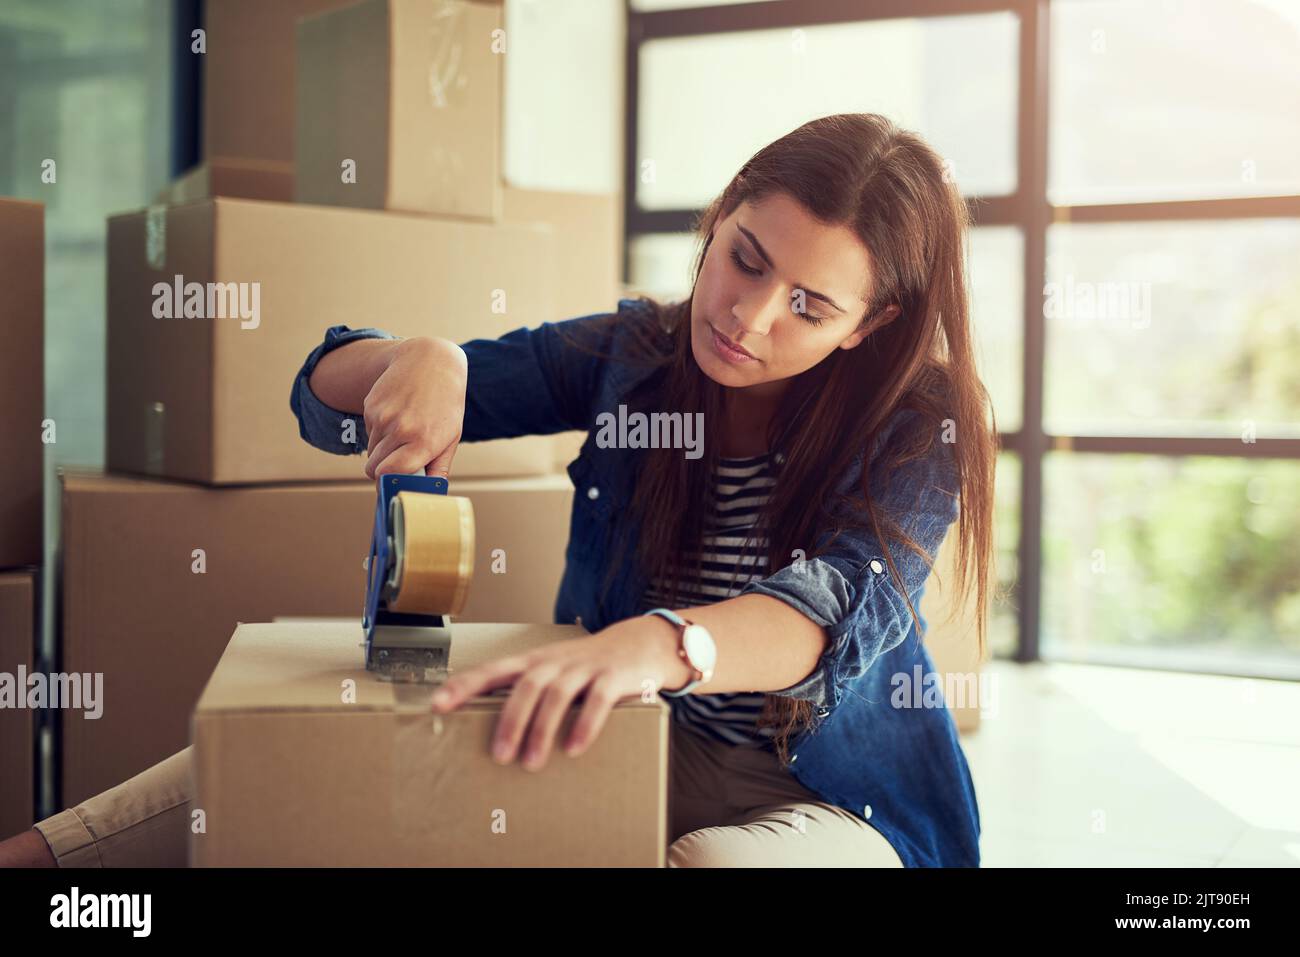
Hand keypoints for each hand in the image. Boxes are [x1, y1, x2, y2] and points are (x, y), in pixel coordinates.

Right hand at [363, 336, 467, 480]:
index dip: (387, 482)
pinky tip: (396, 414)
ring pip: (370, 450)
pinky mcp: (371, 405)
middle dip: (381, 470)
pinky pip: (369, 431)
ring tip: (402, 432)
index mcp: (423, 442)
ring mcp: (383, 417)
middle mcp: (401, 430)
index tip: (391, 484)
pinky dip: (378, 430)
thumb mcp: (451, 435)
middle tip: (395, 464)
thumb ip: (438, 467)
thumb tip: (430, 491)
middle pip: (374, 467)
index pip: (390, 473)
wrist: (430, 361)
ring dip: (381, 449)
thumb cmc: (445, 403)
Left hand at [428, 620, 689, 771]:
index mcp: (534, 662)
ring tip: (532, 762)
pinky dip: (585, 724)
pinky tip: (574, 748)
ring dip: (542, 728)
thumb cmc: (587, 668)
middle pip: (526, 685)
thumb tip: (493, 737)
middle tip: (499, 756)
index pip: (491, 670)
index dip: (463, 686)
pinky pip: (598, 699)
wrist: (642, 643)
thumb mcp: (555, 674)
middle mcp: (555, 661)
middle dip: (510, 720)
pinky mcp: (614, 675)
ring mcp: (585, 667)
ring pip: (557, 693)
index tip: (437, 706)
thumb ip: (529, 696)